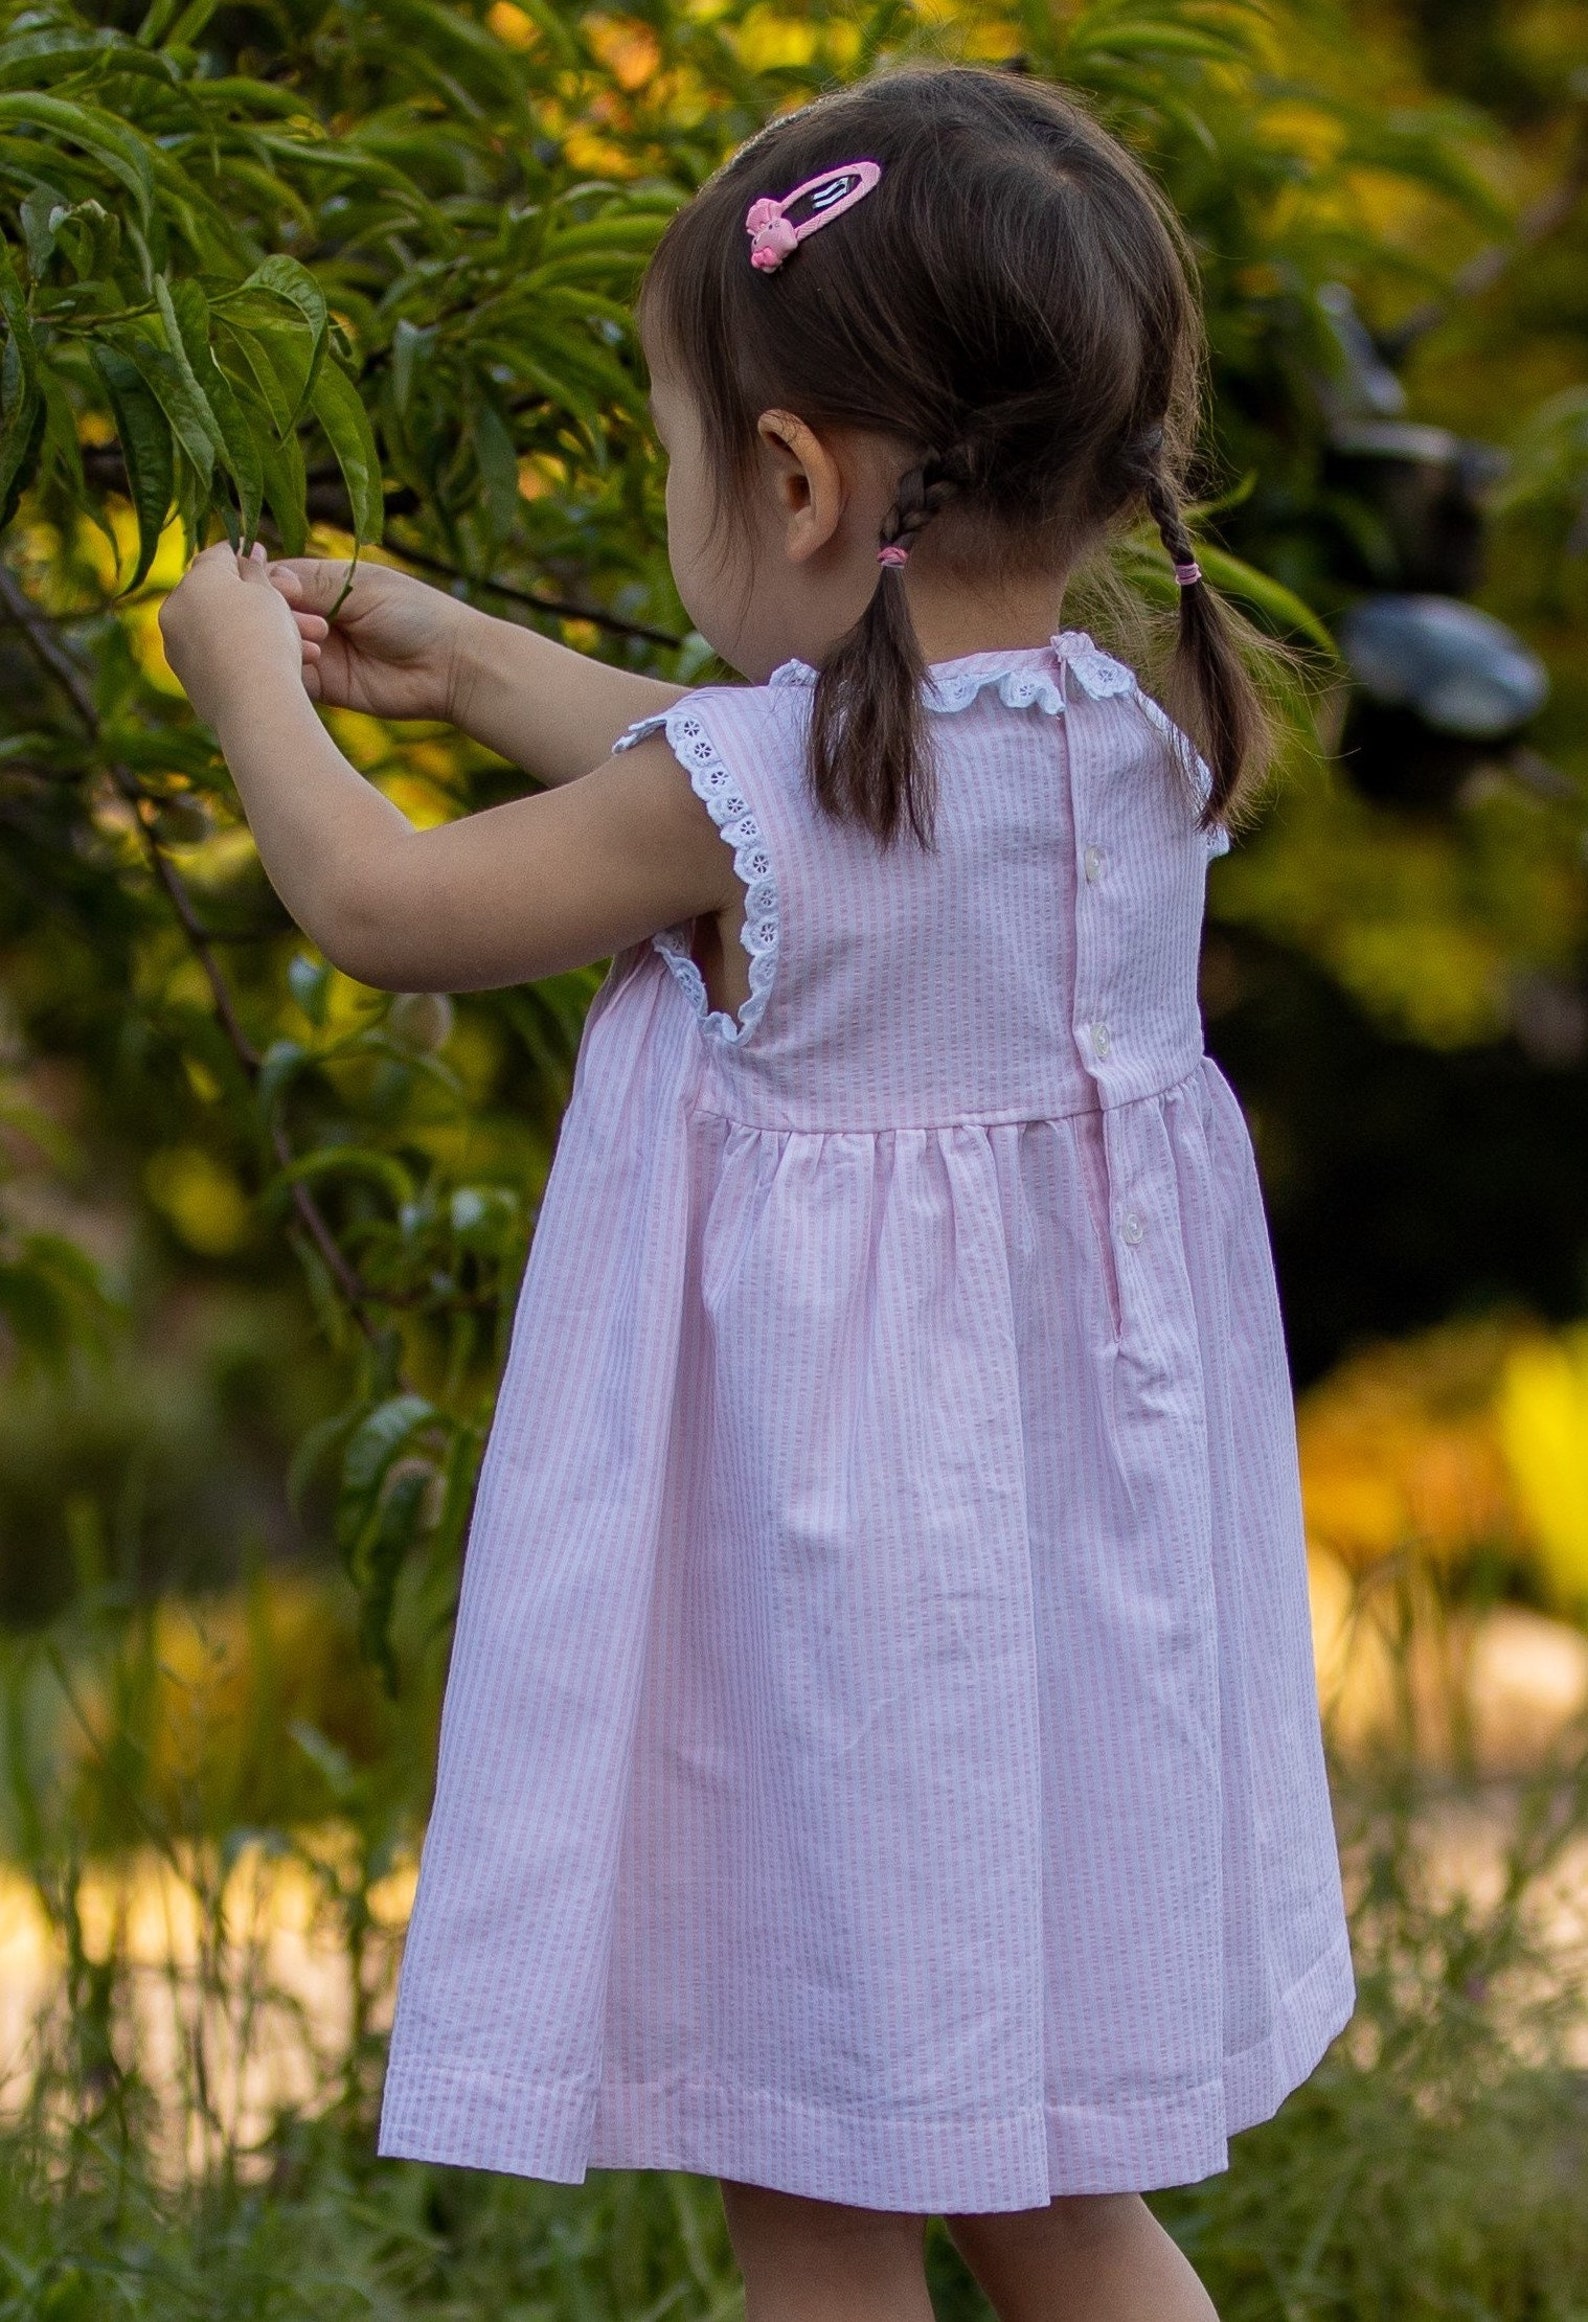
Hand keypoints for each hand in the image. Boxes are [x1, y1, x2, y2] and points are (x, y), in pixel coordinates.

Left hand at [159, 543, 306, 727]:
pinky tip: (272, 666)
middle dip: (253, 600)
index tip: (266, 559)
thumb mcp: (267, 593)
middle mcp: (176, 610)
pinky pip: (217, 657)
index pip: (219, 556)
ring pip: (220, 630)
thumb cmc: (265, 638)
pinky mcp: (187, 680)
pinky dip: (240, 656)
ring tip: (297, 646)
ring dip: (253, 632)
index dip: (246, 555)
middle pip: (217, 595)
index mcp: (195, 580)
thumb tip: (247, 551)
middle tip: (289, 607)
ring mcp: (176, 648)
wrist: (254, 704)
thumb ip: (254, 569)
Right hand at [266, 557, 478, 721]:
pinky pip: (292, 680)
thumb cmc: (416, 615)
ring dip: (283, 645)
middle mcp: (316, 616)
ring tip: (314, 646)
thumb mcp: (364, 589)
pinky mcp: (325, 687)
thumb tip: (268, 579)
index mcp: (324, 583)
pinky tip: (306, 666)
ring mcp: (318, 652)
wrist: (452, 666)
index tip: (268, 591)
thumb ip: (315, 585)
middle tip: (306, 623)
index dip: (264, 584)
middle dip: (274, 617)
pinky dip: (289, 674)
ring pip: (275, 647)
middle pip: (269, 614)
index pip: (276, 579)